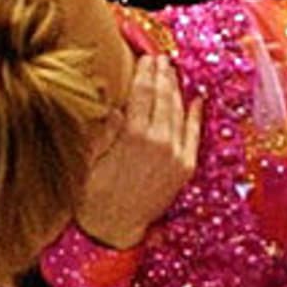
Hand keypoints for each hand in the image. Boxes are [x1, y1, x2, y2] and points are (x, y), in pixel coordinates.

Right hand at [76, 55, 201, 247]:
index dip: (145, 71)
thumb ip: (104, 128)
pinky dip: (196, 115)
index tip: (145, 57)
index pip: (142, 92)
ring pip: (179, 111)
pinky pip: (194, 134)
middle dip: (163, 74)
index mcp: (133, 135)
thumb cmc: (95, 194)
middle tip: (161, 58)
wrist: (114, 229)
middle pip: (163, 97)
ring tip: (173, 72)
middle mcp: (159, 141)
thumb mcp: (90, 157)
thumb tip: (113, 103)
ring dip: (177, 89)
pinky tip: (196, 99)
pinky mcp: (185, 168)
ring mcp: (176, 154)